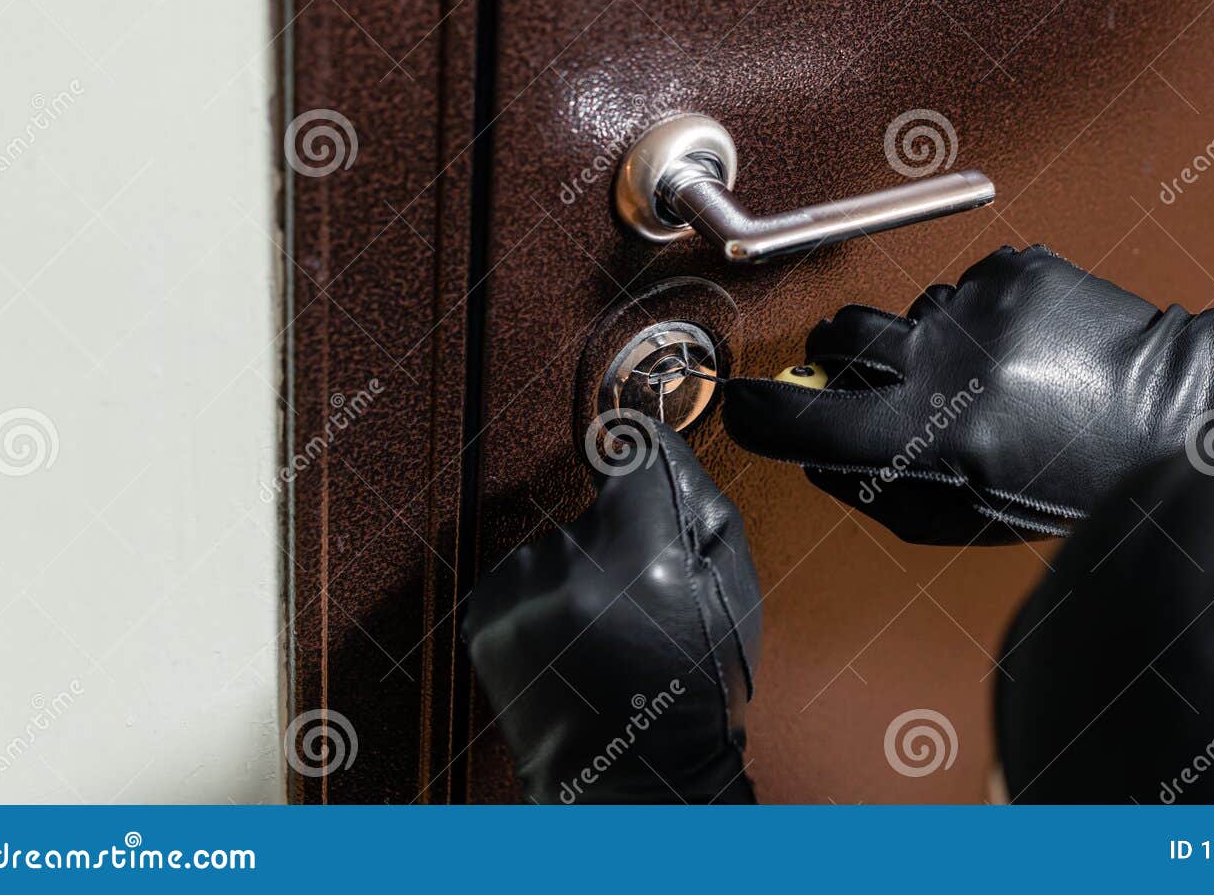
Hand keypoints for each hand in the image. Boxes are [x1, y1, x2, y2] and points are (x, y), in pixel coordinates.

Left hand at [463, 420, 760, 802]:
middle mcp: (568, 566)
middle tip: (644, 602)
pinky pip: (520, 578)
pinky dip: (543, 600)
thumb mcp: (728, 581)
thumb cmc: (692, 687)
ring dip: (576, 574)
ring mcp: (518, 594)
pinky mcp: (484, 617)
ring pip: (555, 546)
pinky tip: (572, 641)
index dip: (641, 457)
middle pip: (593, 510)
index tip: (639, 460)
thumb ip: (691, 494)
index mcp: (640, 551)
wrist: (629, 780)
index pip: (630, 451)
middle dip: (618, 542)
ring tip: (607, 632)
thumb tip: (646, 433)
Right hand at [723, 244, 1213, 543]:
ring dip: (925, 340)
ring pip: (909, 311)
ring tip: (987, 373)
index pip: (803, 413)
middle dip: (844, 357)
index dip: (761, 411)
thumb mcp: (973, 512)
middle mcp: (946, 358)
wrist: (1181, 408)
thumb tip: (817, 454)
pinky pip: (964, 289)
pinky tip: (1026, 349)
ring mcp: (978, 304)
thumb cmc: (1081, 477)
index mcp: (930, 429)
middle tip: (875, 380)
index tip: (748, 404)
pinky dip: (980, 319)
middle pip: (841, 334)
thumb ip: (882, 491)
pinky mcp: (1013, 268)